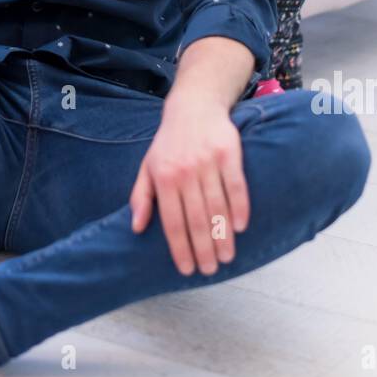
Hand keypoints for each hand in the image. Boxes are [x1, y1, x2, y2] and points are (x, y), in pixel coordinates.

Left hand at [129, 90, 249, 275]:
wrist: (194, 106)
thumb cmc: (169, 142)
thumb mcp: (147, 166)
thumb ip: (141, 197)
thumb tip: (136, 227)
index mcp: (163, 178)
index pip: (171, 221)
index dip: (180, 248)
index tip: (187, 269)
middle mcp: (185, 171)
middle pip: (196, 219)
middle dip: (203, 249)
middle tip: (210, 270)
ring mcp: (208, 162)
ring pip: (217, 207)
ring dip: (223, 236)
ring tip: (227, 257)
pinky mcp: (229, 153)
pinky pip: (236, 186)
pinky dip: (239, 208)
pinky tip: (240, 227)